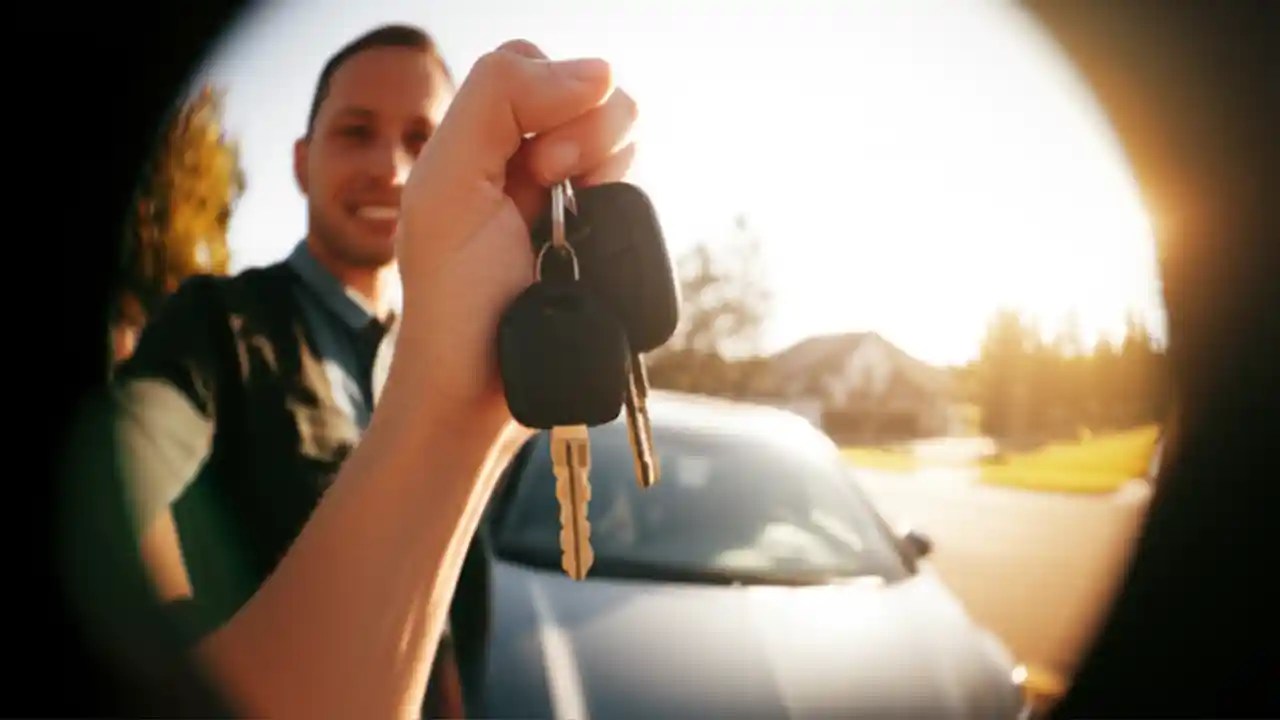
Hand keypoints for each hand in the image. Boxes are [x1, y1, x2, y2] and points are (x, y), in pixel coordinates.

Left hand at [389, 40, 637, 437]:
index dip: (551, 98)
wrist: (481, 391)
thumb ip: (500, 101)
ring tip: (568, 226)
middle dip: (584, 137)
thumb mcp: (449, 185)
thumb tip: (598, 70)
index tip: (534, 162)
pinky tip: (593, 247)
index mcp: (478, 136)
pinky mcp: (603, 234)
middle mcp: (524, 157)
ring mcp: (568, 194)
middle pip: (591, 92)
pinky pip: (635, 191)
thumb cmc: (452, 299)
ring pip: (621, 137)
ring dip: (605, 173)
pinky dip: (624, 211)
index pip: (534, 63)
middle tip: (545, 191)